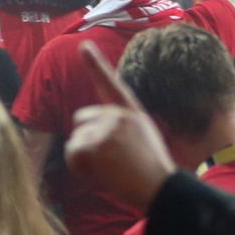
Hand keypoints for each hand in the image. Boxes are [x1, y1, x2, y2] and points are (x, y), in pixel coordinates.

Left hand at [65, 42, 175, 209]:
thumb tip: (95, 129)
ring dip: (85, 159)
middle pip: (81, 121)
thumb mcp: (144, 138)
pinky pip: (72, 154)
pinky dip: (80, 168)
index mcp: (131, 112)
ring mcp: (106, 128)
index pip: (110, 84)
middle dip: (87, 140)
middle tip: (112, 161)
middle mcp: (118, 115)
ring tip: (112, 170)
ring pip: (76, 141)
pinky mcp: (96, 144)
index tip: (82, 45)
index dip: (95, 64)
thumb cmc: (153, 172)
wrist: (161, 189)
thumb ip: (121, 127)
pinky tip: (103, 174)